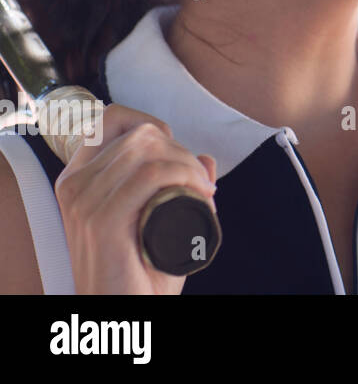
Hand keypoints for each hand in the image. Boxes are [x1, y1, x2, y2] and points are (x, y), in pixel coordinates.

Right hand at [54, 103, 217, 294]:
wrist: (124, 314)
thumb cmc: (140, 272)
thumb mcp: (159, 220)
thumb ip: (180, 187)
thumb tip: (207, 159)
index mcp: (78, 179)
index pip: (110, 119)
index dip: (151, 124)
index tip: (175, 150)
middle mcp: (75, 185)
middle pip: (140, 134)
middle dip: (181, 150)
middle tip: (199, 182)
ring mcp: (84, 201)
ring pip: (149, 149)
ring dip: (188, 164)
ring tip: (203, 190)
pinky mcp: (101, 219)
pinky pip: (152, 174)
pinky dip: (186, 175)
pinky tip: (201, 191)